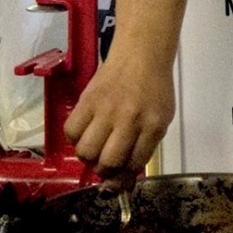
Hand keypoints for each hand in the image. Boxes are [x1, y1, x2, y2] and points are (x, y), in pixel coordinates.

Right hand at [64, 50, 173, 175]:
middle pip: (108, 162)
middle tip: (105, 164)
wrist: (140, 56)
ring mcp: (107, 110)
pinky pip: (71, 131)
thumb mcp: (162, 117)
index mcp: (153, 126)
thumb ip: (146, 145)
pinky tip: (84, 132)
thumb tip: (125, 176)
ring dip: (88, 157)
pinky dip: (74, 139)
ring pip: (86, 151)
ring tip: (94, 149)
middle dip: (105, 170)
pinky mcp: (87, 100)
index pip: (135, 164)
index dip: (125, 175)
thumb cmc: (153, 88)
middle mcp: (130, 120)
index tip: (120, 176)